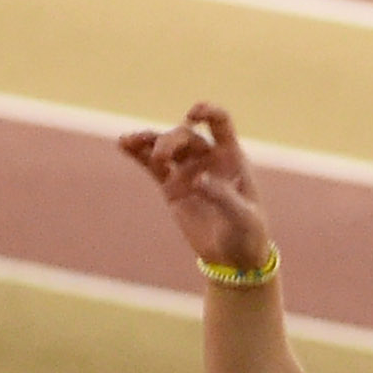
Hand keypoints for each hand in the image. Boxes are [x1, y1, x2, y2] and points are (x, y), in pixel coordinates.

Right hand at [119, 103, 272, 269]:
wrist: (234, 259)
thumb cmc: (248, 234)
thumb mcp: (243, 217)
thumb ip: (223, 197)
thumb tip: (198, 179)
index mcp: (230, 157)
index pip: (219, 123)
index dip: (207, 112)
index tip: (193, 115)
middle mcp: (207, 158)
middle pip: (184, 136)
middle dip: (169, 141)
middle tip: (160, 157)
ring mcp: (187, 171)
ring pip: (164, 146)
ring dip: (147, 140)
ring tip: (131, 141)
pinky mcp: (171, 187)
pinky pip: (152, 165)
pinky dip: (138, 153)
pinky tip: (123, 144)